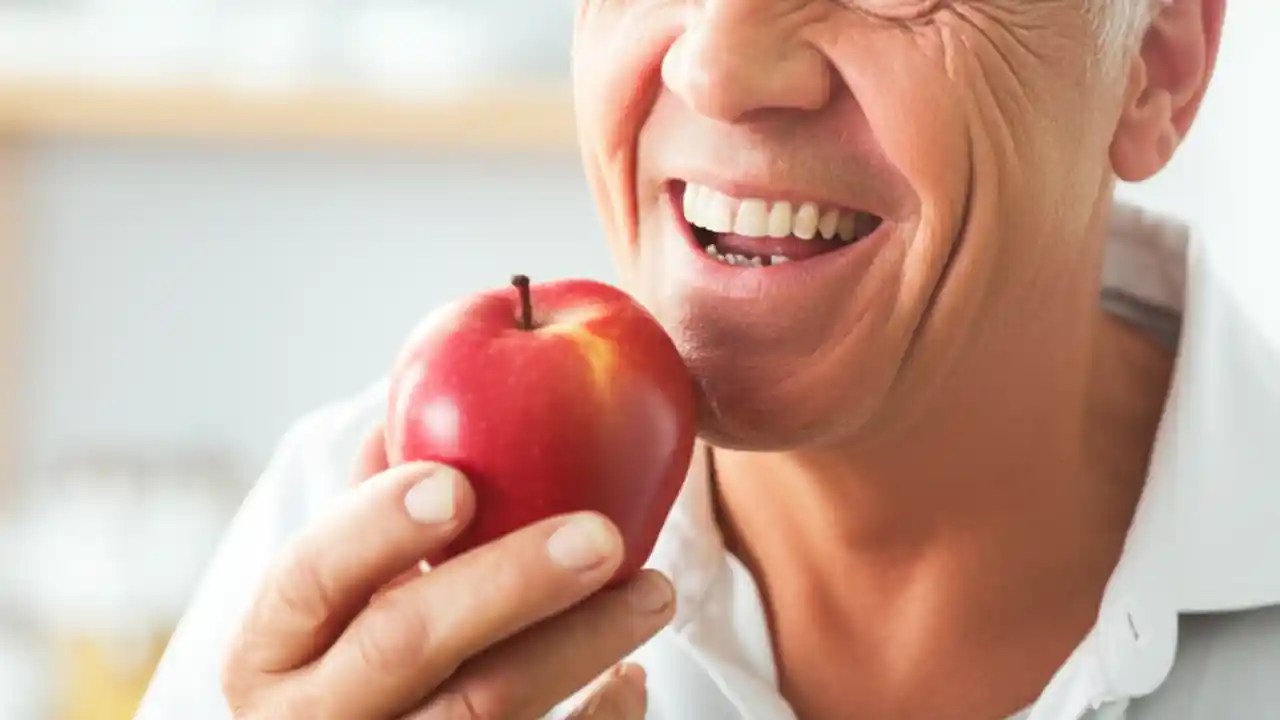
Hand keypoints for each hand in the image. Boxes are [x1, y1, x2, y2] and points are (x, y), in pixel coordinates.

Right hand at [222, 425, 673, 718]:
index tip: (457, 484)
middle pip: (405, 644)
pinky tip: (633, 677)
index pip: (311, 576)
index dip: (379, 525)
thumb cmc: (342, 666)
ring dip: (579, 643)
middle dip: (509, 581)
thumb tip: (405, 415)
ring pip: (485, 708)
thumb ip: (364, 516)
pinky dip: (597, 719)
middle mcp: (310, 717)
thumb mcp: (333, 602)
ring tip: (653, 593)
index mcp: (271, 650)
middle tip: (601, 534)